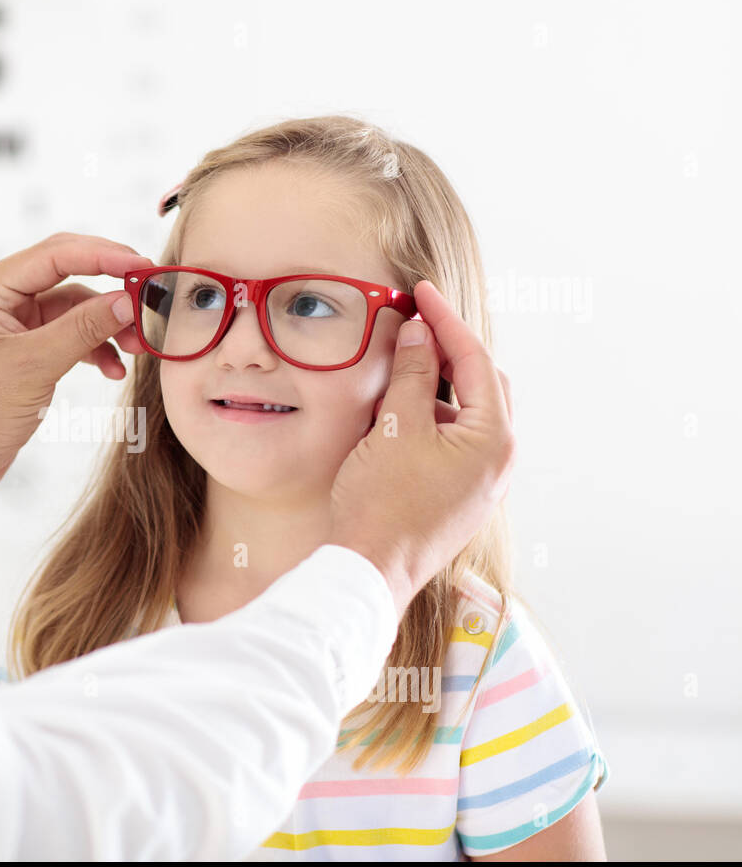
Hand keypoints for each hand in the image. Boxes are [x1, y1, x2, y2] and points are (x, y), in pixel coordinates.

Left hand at [0, 233, 152, 526]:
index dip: (105, 255)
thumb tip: (127, 298)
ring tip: (138, 347)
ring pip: (73, 308)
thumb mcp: (34, 367)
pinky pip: (68, 336)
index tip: (145, 267)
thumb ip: (83, 328)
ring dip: (107, 324)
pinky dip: (94, 349)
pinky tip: (114, 370)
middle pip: (67, 272)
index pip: (56, 254)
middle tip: (150, 294)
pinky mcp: (24, 352)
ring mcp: (12, 326)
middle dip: (111, 286)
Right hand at [329, 280, 515, 617]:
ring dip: (437, 390)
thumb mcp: (396, 426)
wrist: (369, 571)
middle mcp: (498, 462)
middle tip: (416, 328)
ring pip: (467, 418)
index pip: (475, 361)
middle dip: (449, 354)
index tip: (423, 295)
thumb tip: (421, 334)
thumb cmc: (382, 503)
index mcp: (494, 439)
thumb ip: (413, 375)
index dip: (446, 322)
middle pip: (482, 387)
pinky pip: (454, 446)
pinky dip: (431, 422)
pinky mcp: (459, 500)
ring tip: (399, 375)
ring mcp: (481, 485)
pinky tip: (399, 419)